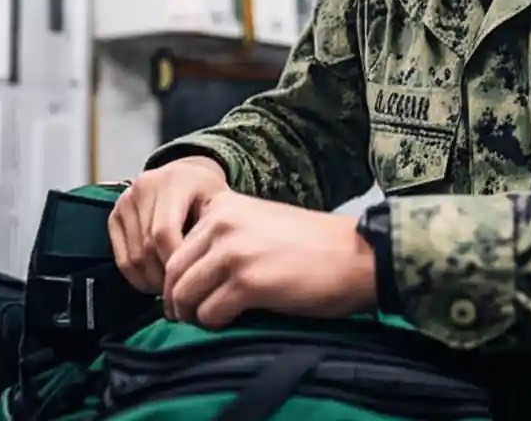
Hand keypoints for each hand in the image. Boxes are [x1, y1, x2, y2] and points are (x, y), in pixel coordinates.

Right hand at [108, 156, 229, 294]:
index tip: (191, 280)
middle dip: (164, 276)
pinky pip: (122, 258)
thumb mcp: (219, 204)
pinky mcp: (115, 215)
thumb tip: (201, 270)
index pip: (164, 232)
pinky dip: (137, 277)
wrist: (186, 176)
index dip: (175, 262)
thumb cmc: (207, 194)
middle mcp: (144, 187)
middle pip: (146, 248)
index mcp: (173, 182)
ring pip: (133, 258)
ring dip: (151, 281)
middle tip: (182, 292)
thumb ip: (211, 231)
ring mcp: (126, 201)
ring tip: (171, 288)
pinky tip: (155, 281)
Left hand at [162, 191, 377, 328]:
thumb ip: (225, 237)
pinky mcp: (247, 283)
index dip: (176, 277)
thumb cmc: (314, 246)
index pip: (174, 247)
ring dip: (193, 316)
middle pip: (172, 273)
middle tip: (190, 318)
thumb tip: (190, 276)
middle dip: (177, 302)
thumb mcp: (261, 223)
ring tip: (211, 323)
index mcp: (223, 205)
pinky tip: (234, 323)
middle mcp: (222, 224)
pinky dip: (215, 326)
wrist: (358, 256)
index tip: (189, 294)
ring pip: (184, 295)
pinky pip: (209, 314)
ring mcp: (233, 252)